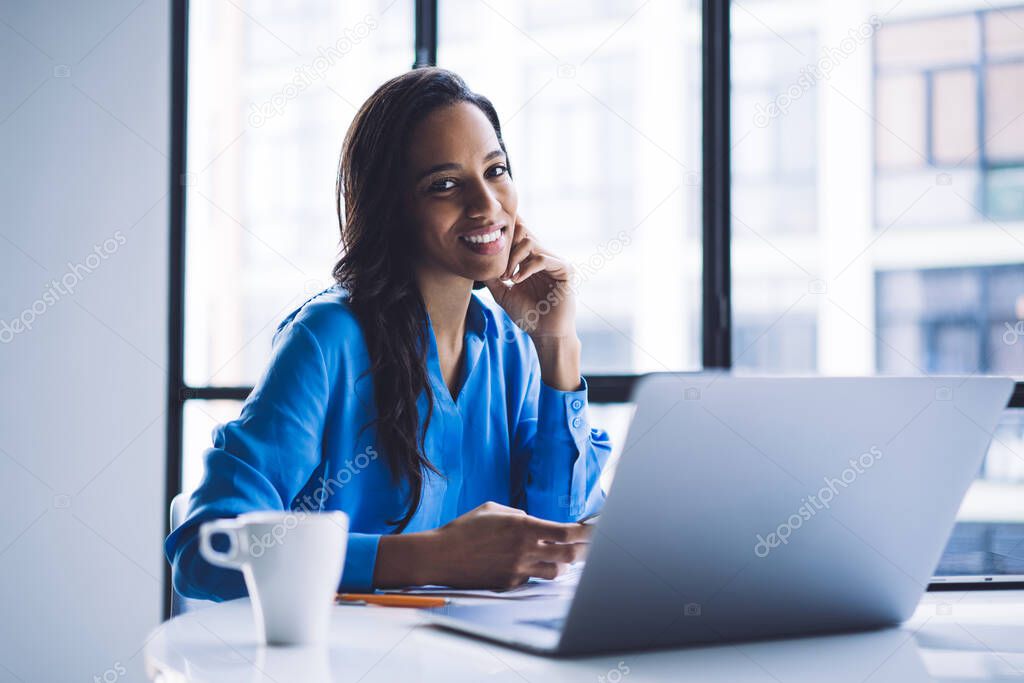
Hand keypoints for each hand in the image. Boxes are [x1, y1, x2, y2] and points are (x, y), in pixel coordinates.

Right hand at [427, 502, 590, 588]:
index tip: (596, 529)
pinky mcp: (509, 584)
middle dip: (585, 551)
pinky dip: (535, 572)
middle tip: (591, 547)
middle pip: (570, 556)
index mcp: (523, 527)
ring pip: (556, 572)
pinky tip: (526, 564)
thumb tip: (534, 522)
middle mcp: (525, 550)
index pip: (567, 533)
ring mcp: (518, 570)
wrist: (441, 556)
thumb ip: (519, 515)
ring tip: (559, 557)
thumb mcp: (493, 510)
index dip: (587, 532)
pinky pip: (532, 579)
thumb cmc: (464, 528)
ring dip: (562, 565)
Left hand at [484, 216, 576, 340]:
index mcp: (529, 259)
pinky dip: (526, 268)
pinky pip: (542, 259)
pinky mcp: (564, 269)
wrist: (544, 333)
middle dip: (506, 246)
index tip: (489, 244)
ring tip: (507, 277)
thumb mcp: (502, 292)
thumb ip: (491, 276)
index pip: (518, 234)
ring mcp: (554, 262)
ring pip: (530, 242)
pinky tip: (517, 280)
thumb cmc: (526, 314)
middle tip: (498, 267)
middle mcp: (542, 256)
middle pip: (523, 231)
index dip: (504, 233)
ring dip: (513, 258)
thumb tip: (475, 262)